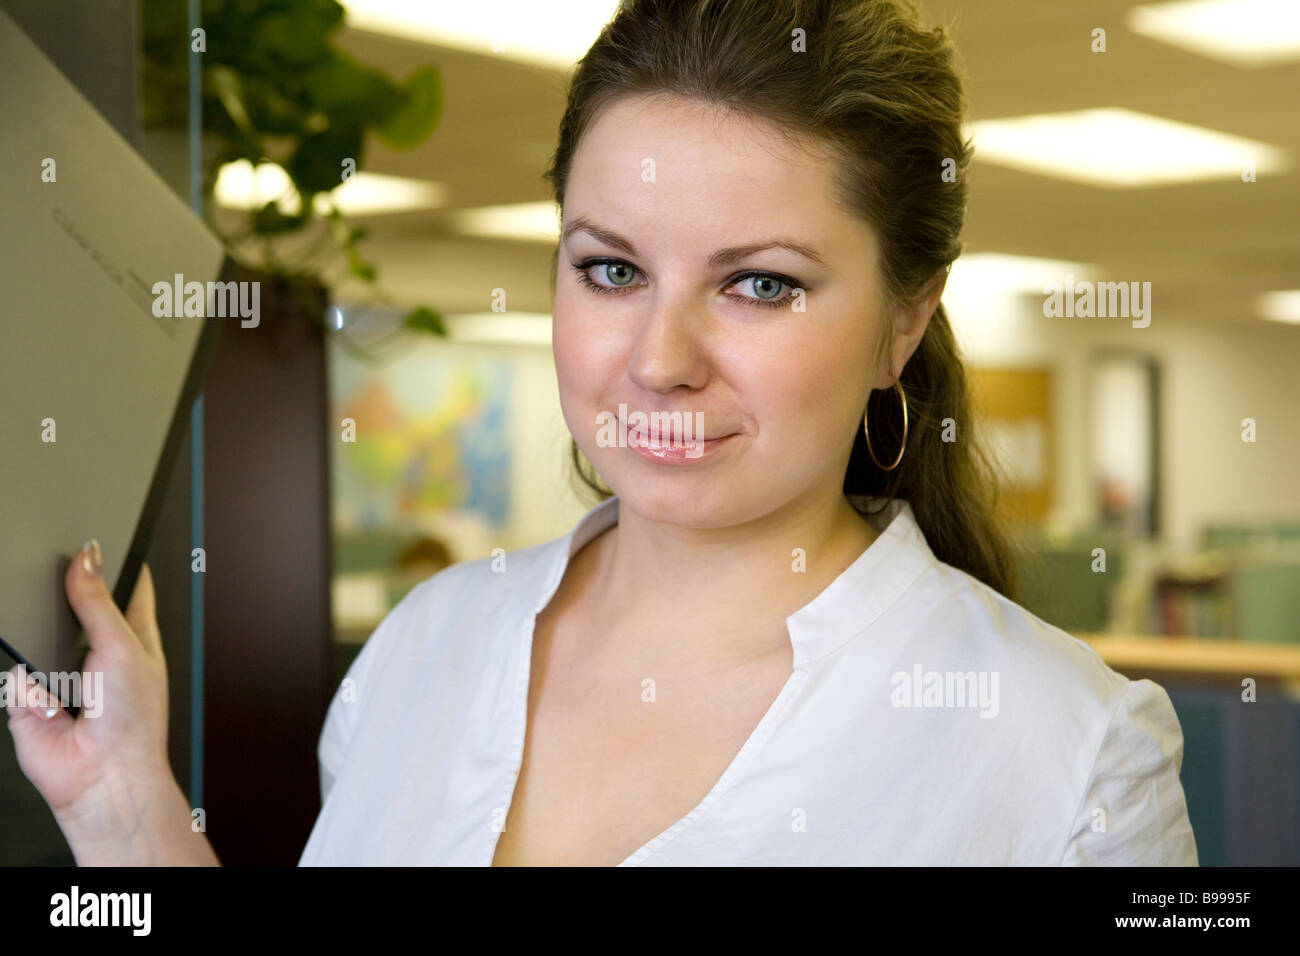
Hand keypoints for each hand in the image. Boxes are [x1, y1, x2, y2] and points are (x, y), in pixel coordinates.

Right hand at [5, 541, 216, 863]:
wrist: (102, 778)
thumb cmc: (133, 722)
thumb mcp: (122, 646)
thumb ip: (97, 600)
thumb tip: (87, 556)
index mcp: (132, 636)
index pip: (126, 587)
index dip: (115, 562)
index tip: (102, 533)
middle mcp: (96, 652)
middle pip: (74, 605)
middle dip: (63, 595)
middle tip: (51, 569)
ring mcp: (60, 673)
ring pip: (38, 634)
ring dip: (37, 634)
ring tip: (57, 652)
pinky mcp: (28, 696)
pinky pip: (14, 672)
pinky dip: (21, 672)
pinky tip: (40, 687)